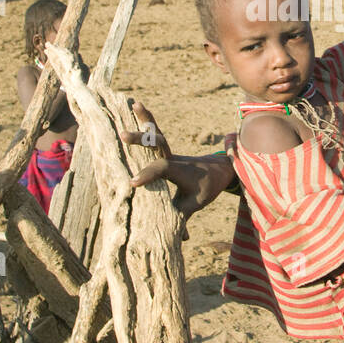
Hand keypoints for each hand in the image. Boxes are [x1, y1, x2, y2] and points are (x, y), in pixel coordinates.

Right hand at [121, 103, 236, 215]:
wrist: (220, 170)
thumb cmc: (206, 188)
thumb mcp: (196, 204)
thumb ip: (183, 217)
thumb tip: (176, 239)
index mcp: (180, 170)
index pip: (161, 170)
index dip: (147, 176)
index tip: (132, 183)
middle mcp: (174, 157)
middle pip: (158, 144)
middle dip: (142, 140)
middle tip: (123, 135)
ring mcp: (169, 151)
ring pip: (157, 132)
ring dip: (146, 119)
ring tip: (134, 103)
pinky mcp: (165, 149)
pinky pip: (155, 131)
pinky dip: (147, 118)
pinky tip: (136, 104)